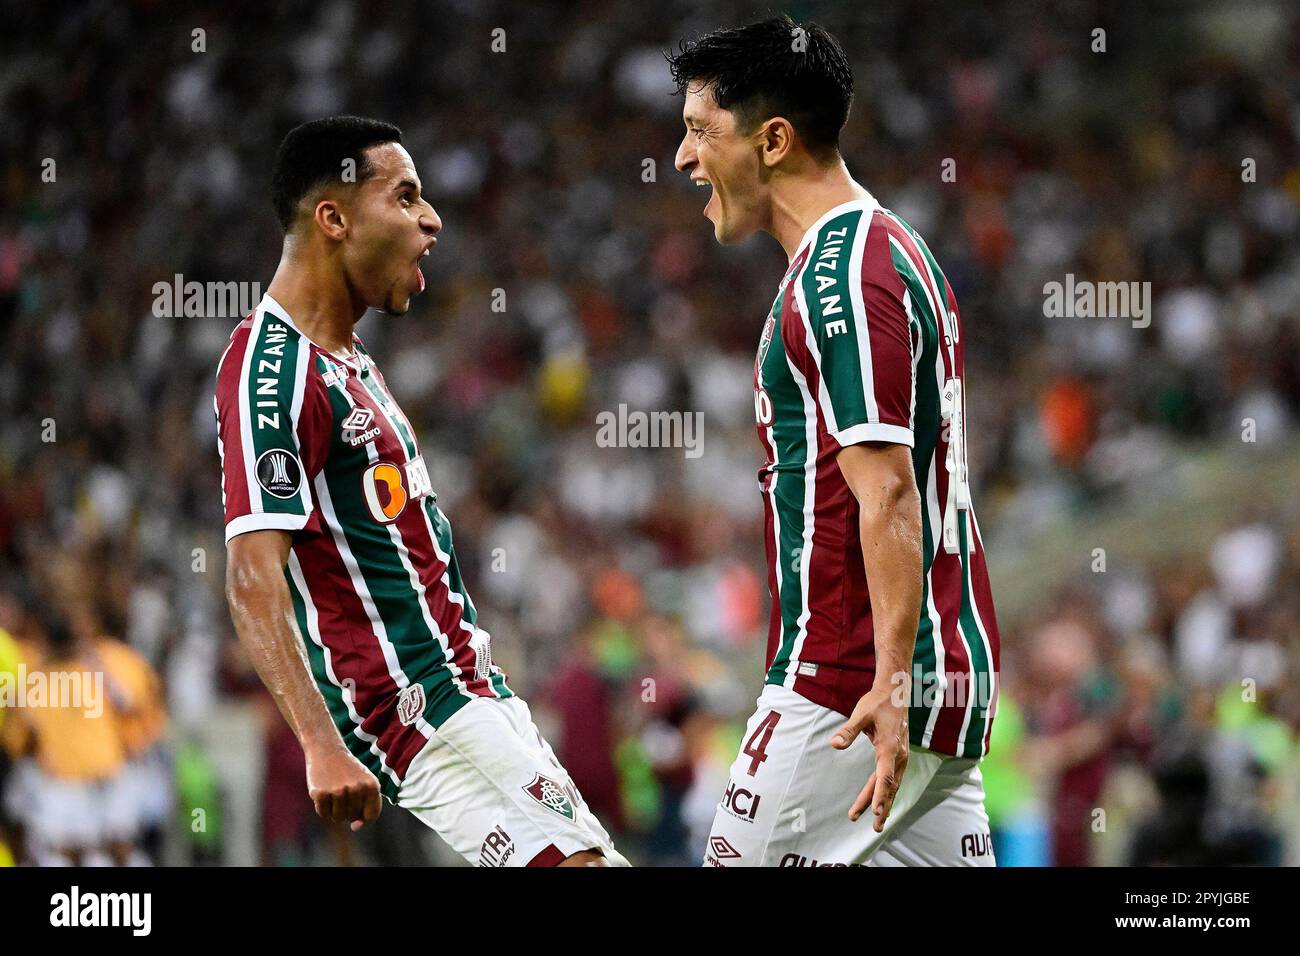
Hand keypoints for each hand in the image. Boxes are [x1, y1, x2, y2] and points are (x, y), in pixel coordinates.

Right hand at [306, 745, 380, 831]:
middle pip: (352, 817)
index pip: (371, 815)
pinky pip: (323, 814)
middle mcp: (356, 788)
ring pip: (337, 818)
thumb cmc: (349, 772)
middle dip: (346, 809)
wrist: (327, 750)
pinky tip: (323, 792)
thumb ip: (366, 807)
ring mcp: (338, 790)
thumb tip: (355, 828)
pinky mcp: (320, 793)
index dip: (364, 817)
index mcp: (372, 785)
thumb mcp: (365, 784)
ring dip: (334, 809)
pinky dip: (322, 808)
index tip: (357, 807)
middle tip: (342, 791)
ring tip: (333, 792)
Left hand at [830, 684, 908, 831]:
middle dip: (880, 807)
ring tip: (876, 823)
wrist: (895, 694)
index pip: (884, 776)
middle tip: (874, 828)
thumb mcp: (861, 714)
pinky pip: (893, 779)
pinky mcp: (898, 756)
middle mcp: (898, 755)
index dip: (879, 794)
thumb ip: (848, 730)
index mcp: (889, 747)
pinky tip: (881, 803)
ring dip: (884, 803)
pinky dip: (887, 792)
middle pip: (888, 786)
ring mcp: (900, 756)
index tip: (874, 811)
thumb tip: (835, 744)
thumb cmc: (877, 703)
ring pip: (891, 785)